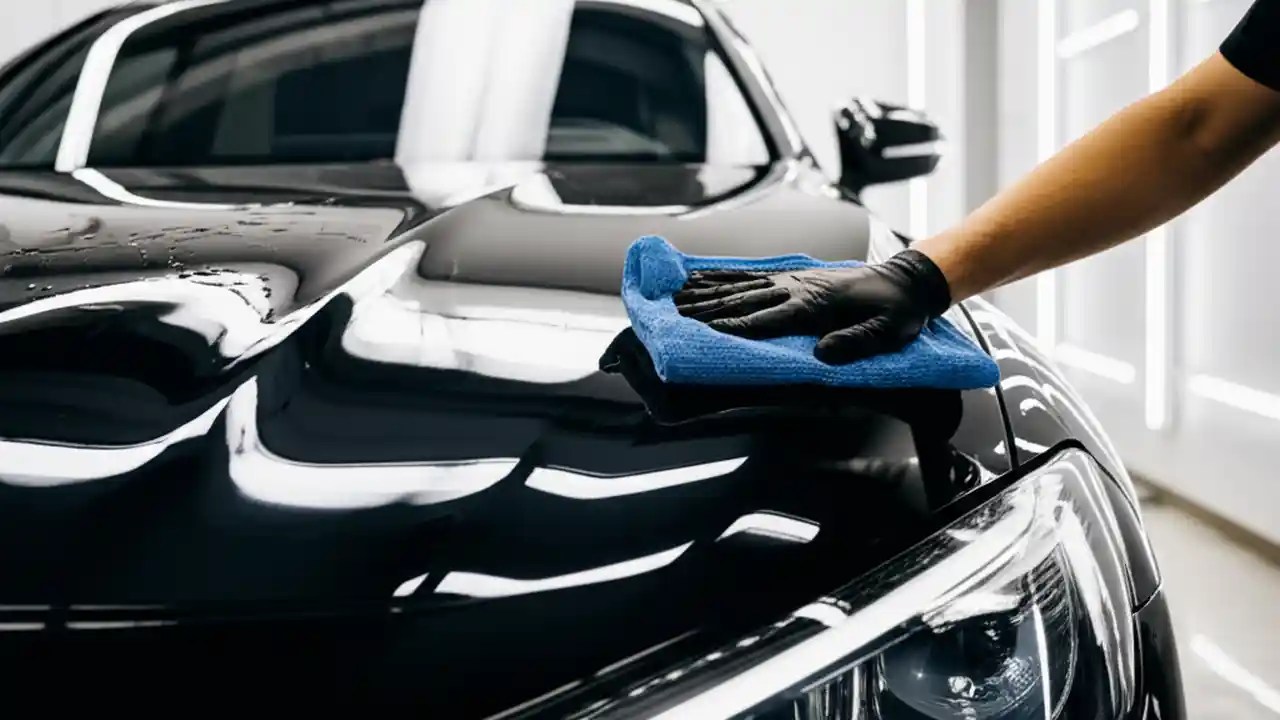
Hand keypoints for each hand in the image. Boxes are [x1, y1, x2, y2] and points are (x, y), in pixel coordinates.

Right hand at [674, 250, 951, 362]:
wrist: (906, 282)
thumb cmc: (896, 314)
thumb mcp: (888, 334)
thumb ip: (856, 343)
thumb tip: (822, 354)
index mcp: (815, 306)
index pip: (767, 319)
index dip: (734, 326)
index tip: (702, 331)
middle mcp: (797, 289)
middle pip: (744, 300)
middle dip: (707, 308)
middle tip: (674, 315)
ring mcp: (793, 280)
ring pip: (742, 286)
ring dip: (708, 292)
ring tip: (677, 298)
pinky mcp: (793, 276)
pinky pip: (752, 275)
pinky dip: (724, 277)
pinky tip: (703, 279)